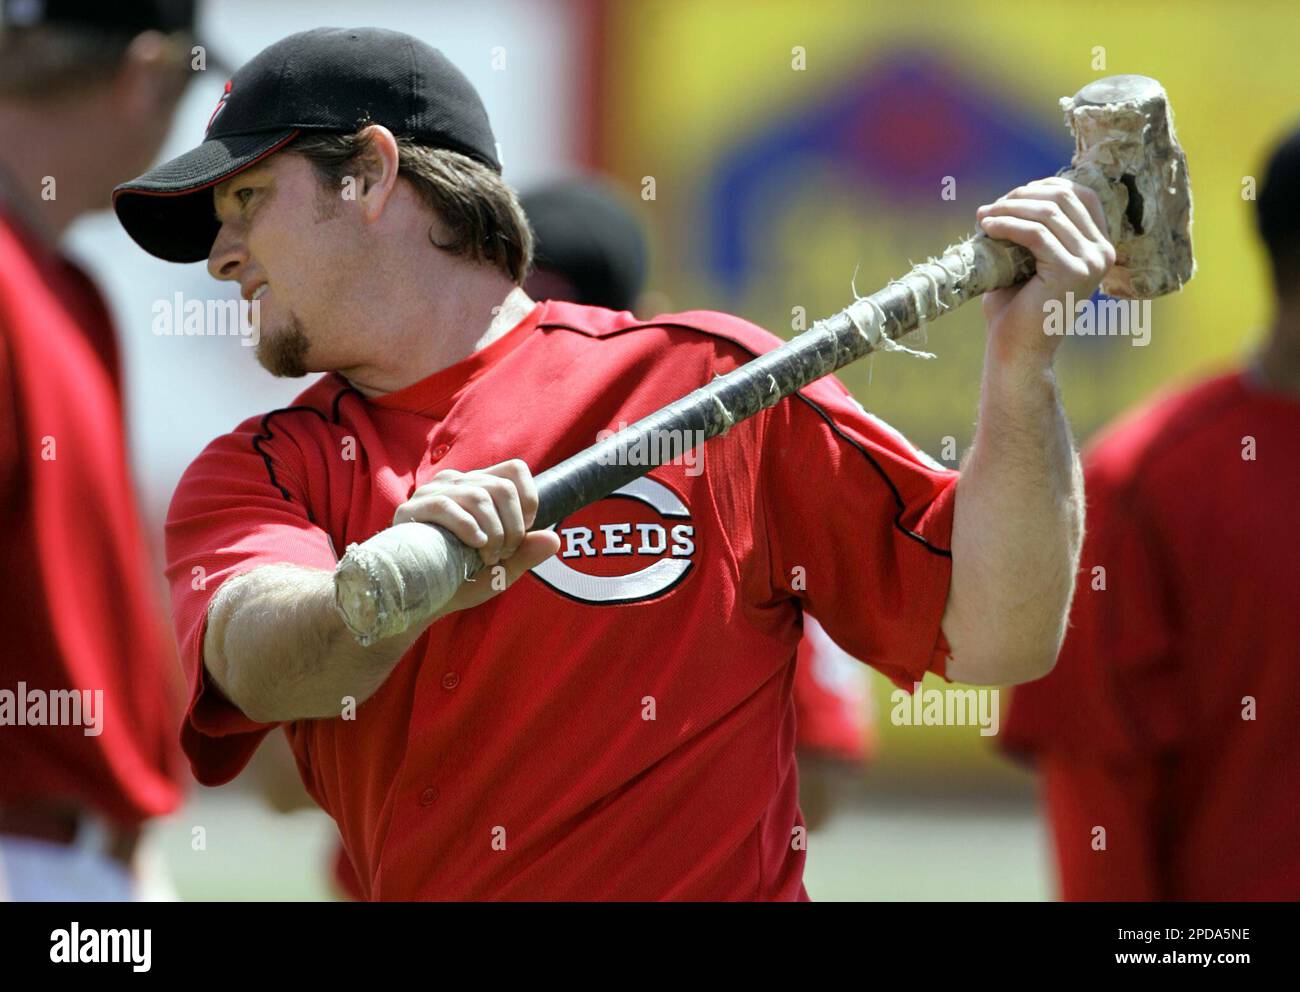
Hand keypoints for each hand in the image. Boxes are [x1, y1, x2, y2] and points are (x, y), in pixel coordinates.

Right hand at [392, 459, 559, 613]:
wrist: (420, 600)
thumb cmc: (460, 580)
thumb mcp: (501, 569)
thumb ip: (526, 553)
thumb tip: (554, 539)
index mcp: (480, 487)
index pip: (514, 470)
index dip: (529, 499)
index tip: (524, 532)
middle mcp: (458, 482)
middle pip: (502, 487)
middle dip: (513, 527)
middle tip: (504, 554)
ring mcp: (433, 492)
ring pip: (479, 496)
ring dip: (493, 533)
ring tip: (487, 558)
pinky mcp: (412, 509)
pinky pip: (446, 505)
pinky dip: (467, 527)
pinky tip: (473, 545)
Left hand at [975, 177, 1115, 370]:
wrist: (1015, 351)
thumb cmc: (1015, 308)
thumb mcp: (1028, 260)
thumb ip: (1033, 229)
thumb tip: (1014, 196)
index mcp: (1099, 246)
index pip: (1080, 194)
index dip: (1043, 187)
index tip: (1009, 199)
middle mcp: (1103, 252)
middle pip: (1064, 198)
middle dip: (1022, 196)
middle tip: (990, 208)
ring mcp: (1091, 262)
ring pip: (1048, 214)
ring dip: (1009, 209)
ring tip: (983, 217)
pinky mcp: (1072, 272)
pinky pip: (1036, 234)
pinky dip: (1007, 225)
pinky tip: (986, 228)